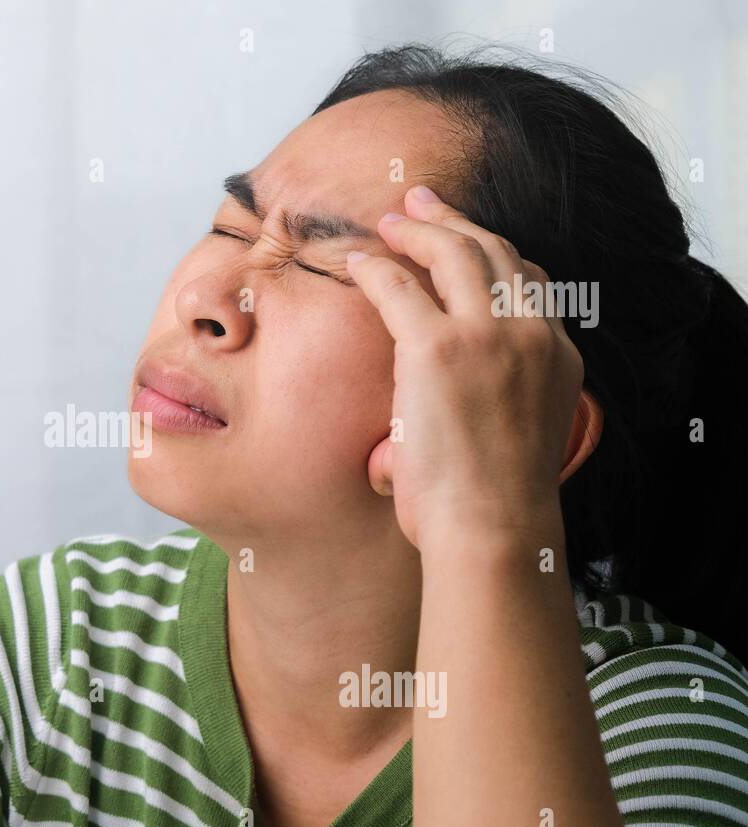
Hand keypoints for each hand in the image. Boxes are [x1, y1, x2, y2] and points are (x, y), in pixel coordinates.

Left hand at [345, 184, 594, 551]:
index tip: (464, 241)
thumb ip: (498, 409)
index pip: (530, 283)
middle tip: (420, 203)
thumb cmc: (495, 508)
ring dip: (419, 229)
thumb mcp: (517, 443)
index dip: (493, 254)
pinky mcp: (439, 349)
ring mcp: (489, 337)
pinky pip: (400, 287)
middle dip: (455, 221)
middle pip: (496, 253)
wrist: (494, 529)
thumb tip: (444, 420)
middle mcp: (532, 335)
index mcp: (558, 357)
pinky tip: (360, 261)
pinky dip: (378, 267)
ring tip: (390, 220)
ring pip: (455, 254)